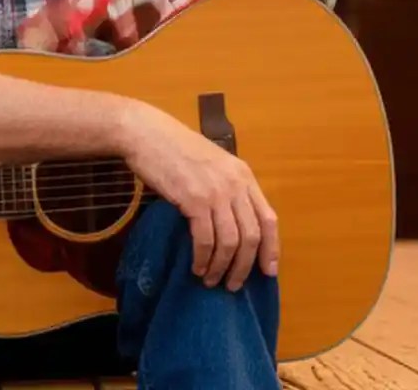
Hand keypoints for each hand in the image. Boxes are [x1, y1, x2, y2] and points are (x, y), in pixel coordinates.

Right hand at [116, 101, 278, 291]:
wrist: (146, 134)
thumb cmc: (174, 148)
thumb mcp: (211, 163)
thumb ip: (225, 187)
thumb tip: (230, 223)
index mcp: (243, 175)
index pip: (268, 219)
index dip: (271, 249)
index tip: (268, 271)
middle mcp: (235, 185)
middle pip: (252, 236)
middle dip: (245, 266)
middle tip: (233, 284)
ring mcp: (216, 192)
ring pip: (231, 242)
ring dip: (222, 267)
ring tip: (211, 280)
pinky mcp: (194, 200)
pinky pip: (205, 239)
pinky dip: (203, 259)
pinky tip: (196, 268)